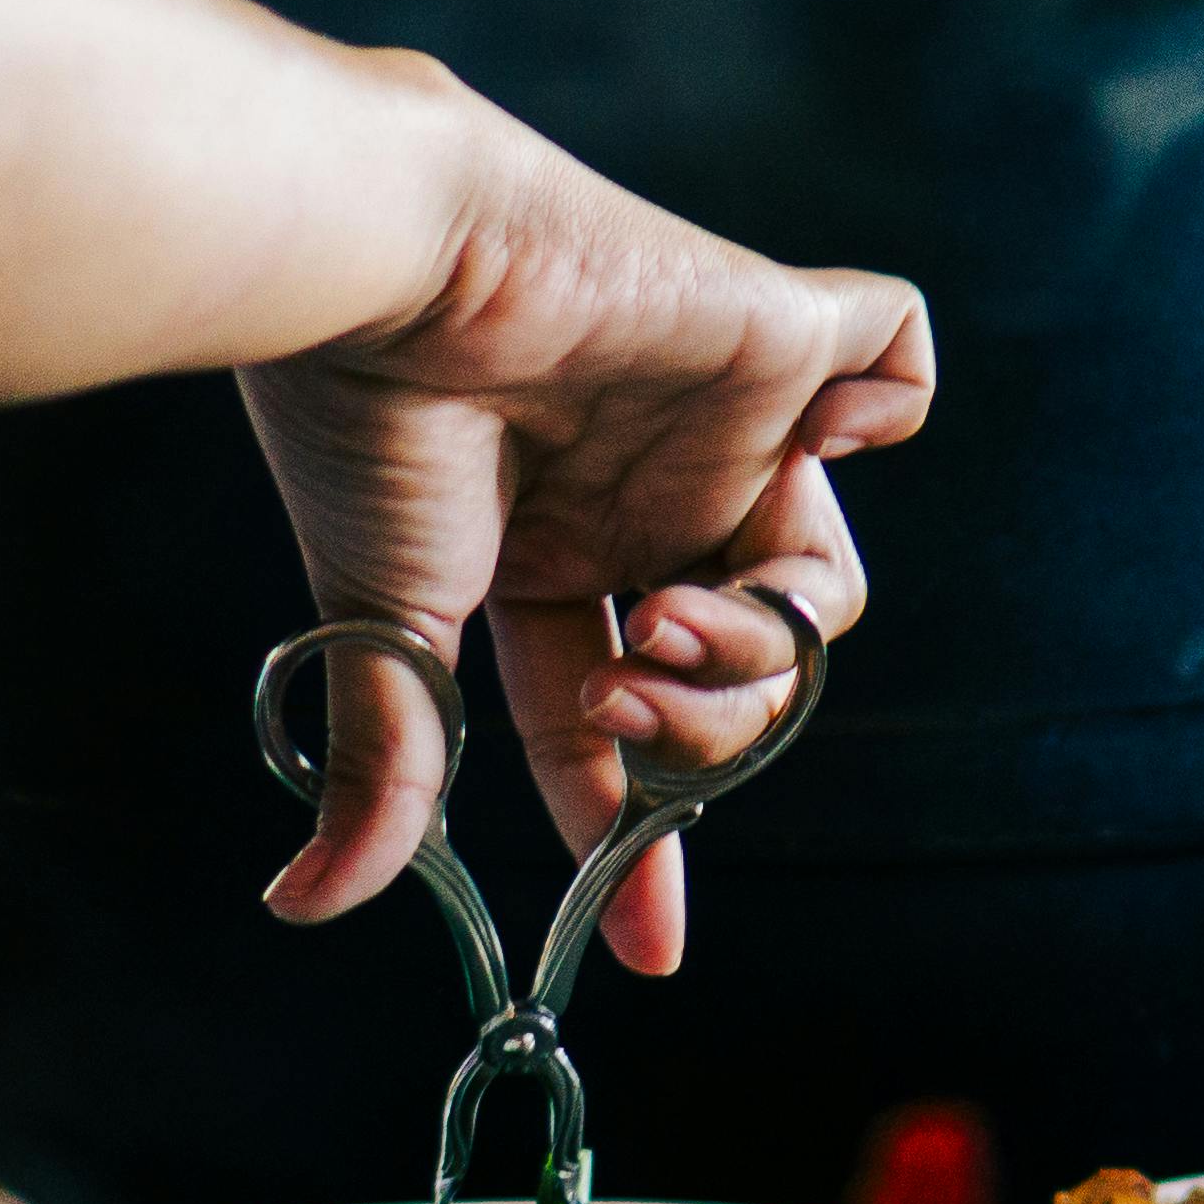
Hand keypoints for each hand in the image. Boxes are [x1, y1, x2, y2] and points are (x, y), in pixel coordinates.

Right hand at [239, 109, 932, 979]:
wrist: (387, 268)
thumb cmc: (365, 425)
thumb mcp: (386, 625)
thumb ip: (388, 765)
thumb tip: (307, 906)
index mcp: (546, 558)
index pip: (620, 716)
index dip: (637, 828)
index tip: (641, 936)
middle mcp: (639, 497)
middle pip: (737, 676)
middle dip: (695, 733)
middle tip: (619, 700)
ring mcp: (716, 420)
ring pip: (820, 581)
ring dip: (758, 642)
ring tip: (671, 616)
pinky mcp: (774, 332)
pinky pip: (896, 365)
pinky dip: (889, 405)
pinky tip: (802, 445)